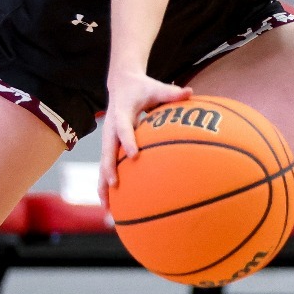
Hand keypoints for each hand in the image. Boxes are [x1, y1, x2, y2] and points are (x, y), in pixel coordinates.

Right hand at [97, 59, 191, 199]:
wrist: (121, 85)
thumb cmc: (142, 88)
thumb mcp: (155, 88)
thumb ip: (171, 93)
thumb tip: (190, 92)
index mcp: (121, 114)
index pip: (123, 129)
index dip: (128, 141)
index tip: (134, 156)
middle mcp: (110, 130)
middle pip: (107, 151)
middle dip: (109, 169)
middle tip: (115, 185)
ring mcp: (108, 141)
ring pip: (103, 165)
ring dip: (103, 186)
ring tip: (107, 207)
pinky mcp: (109, 148)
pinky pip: (106, 169)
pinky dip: (106, 187)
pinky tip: (110, 206)